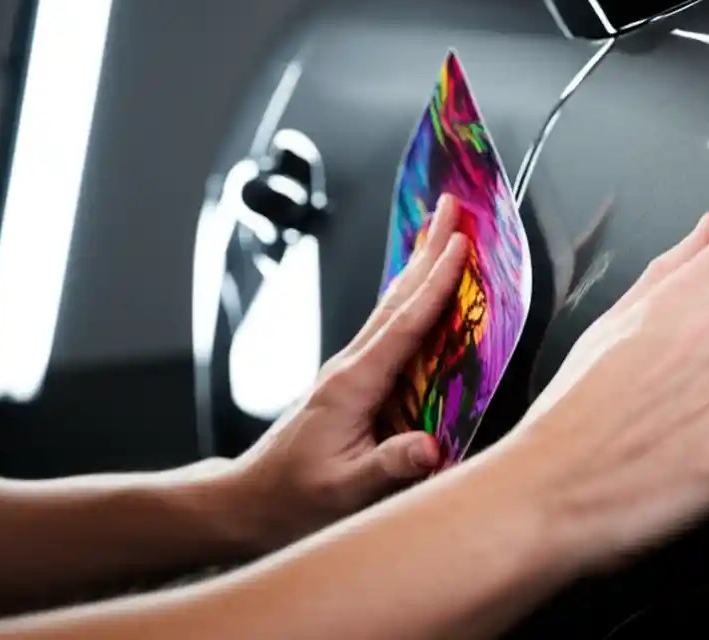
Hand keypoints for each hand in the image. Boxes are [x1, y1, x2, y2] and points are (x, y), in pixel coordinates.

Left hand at [228, 195, 468, 551]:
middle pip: (397, 298)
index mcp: (354, 385)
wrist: (249, 501)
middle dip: (427, 249)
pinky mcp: (353, 382)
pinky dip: (409, 297)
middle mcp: (350, 368)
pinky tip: (416, 288)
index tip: (459, 244)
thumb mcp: (344, 491)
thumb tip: (432, 447)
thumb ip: (389, 467)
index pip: (403, 325)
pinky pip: (389, 328)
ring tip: (440, 230)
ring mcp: (350, 372)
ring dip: (419, 265)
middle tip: (453, 206)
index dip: (435, 283)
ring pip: (391, 307)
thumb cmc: (294, 499)